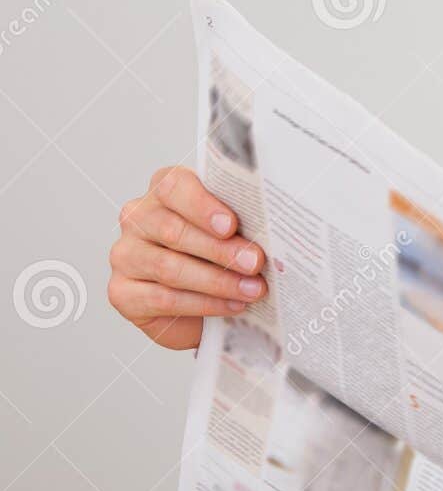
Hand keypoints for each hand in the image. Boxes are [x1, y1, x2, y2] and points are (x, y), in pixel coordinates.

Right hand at [108, 166, 267, 350]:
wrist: (200, 303)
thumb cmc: (218, 255)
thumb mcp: (232, 232)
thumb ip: (241, 223)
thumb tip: (271, 231)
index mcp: (164, 191)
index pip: (173, 186)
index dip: (202, 205)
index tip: (231, 225)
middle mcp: (138, 218)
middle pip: (173, 230)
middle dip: (221, 249)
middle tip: (255, 262)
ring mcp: (126, 255)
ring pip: (169, 267)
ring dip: (217, 281)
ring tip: (252, 289)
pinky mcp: (123, 292)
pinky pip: (163, 298)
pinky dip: (203, 304)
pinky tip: (232, 305)